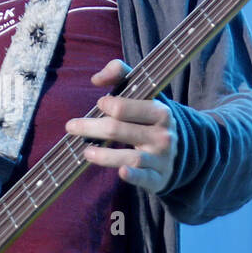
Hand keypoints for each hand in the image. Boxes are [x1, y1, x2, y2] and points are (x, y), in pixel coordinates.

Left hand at [65, 58, 179, 193]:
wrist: (181, 150)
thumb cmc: (151, 118)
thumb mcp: (144, 93)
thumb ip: (120, 75)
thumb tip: (96, 79)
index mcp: (160, 112)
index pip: (125, 108)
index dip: (107, 105)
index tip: (99, 104)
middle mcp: (162, 135)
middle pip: (118, 130)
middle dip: (91, 128)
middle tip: (70, 126)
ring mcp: (161, 158)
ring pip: (131, 157)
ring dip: (105, 155)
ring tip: (86, 151)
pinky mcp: (158, 178)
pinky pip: (145, 177)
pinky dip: (134, 175)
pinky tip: (122, 172)